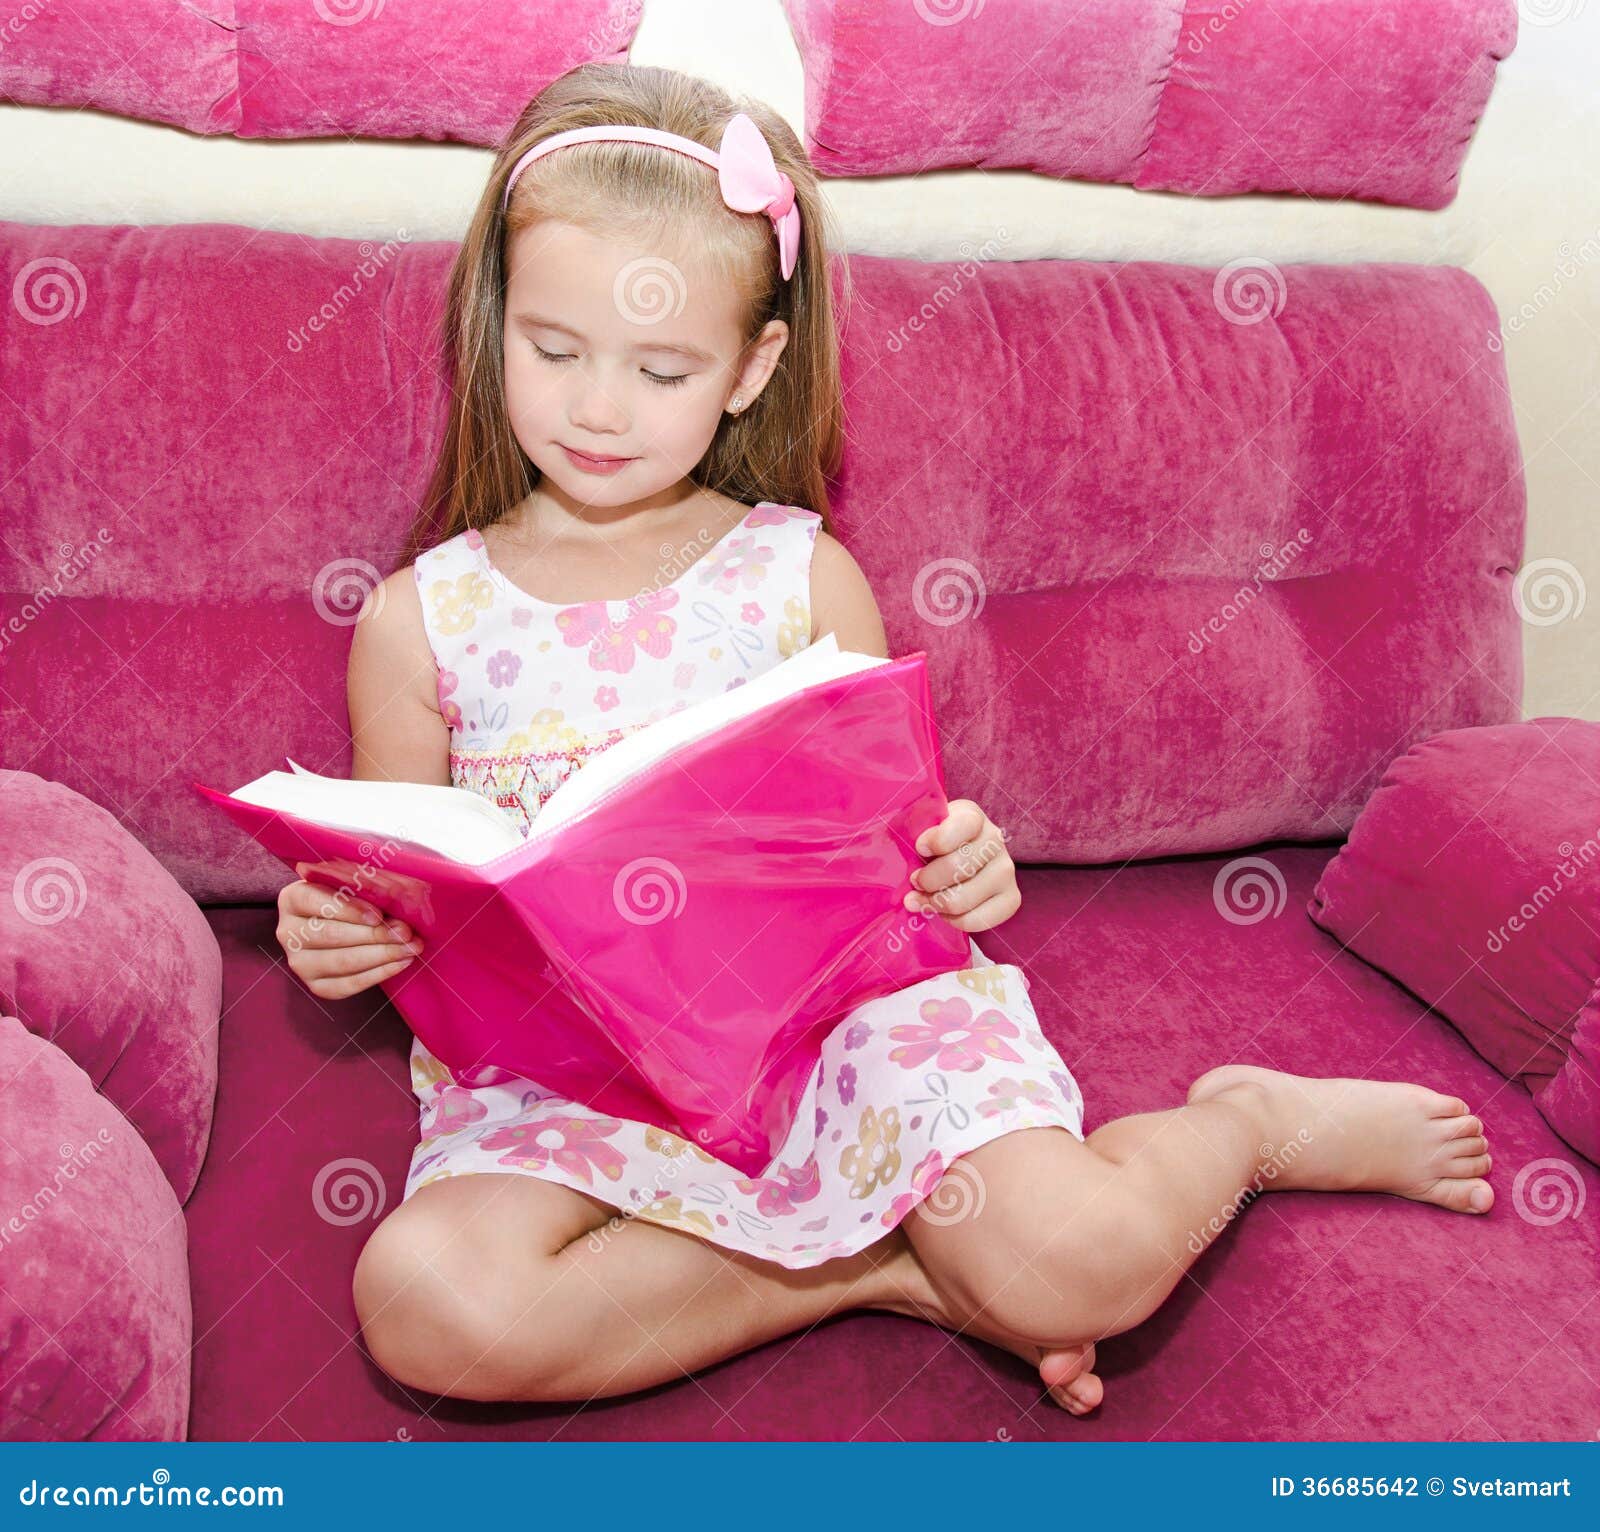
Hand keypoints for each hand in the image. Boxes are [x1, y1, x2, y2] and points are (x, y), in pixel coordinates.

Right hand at [275, 862, 424, 999]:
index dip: (347, 909)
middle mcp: (288, 932)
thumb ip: (365, 889)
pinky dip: (379, 974)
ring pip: (343, 961)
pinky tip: (401, 963)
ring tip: (410, 947)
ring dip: (382, 955)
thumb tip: (398, 904)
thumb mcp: (350, 885)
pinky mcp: (316, 985)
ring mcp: (299, 962)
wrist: (337, 925)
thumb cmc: (349, 898)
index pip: (314, 901)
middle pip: (332, 935)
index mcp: (292, 899)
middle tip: (405, 932)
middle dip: (374, 934)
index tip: (377, 915)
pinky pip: (349, 984)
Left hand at [903, 798, 1019, 932]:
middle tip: (915, 882)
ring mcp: (1006, 871)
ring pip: (963, 899)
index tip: (920, 849)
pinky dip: (952, 921)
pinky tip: (943, 912)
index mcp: (972, 817)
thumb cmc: (933, 844)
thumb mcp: (921, 828)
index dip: (938, 841)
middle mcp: (995, 840)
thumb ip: (913, 831)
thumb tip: (904, 849)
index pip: (963, 825)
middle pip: (959, 867)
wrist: (958, 861)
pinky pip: (976, 920)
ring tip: (921, 899)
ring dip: (934, 903)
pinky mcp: (1011, 899)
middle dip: (928, 880)